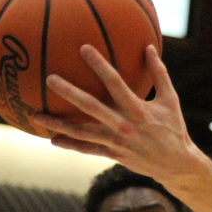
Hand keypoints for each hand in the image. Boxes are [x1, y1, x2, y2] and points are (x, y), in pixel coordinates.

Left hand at [40, 45, 201, 186]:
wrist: (175, 165)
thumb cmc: (174, 128)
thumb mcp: (171, 99)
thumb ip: (159, 72)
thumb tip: (149, 46)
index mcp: (137, 109)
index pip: (114, 82)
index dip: (99, 65)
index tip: (83, 48)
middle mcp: (123, 125)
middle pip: (90, 107)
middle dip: (69, 92)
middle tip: (50, 78)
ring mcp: (115, 142)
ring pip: (81, 132)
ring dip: (58, 124)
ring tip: (36, 116)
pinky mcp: (112, 154)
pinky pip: (86, 149)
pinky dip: (69, 144)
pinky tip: (52, 139)